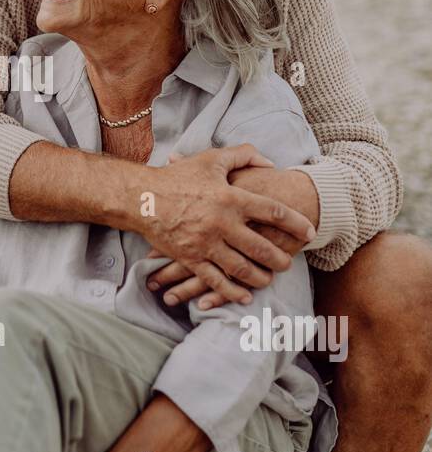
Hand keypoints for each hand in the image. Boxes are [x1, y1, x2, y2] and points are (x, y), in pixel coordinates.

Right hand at [140, 145, 316, 305]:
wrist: (142, 197)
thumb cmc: (178, 176)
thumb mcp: (212, 159)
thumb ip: (243, 155)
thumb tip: (270, 162)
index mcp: (231, 197)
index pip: (273, 212)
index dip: (296, 223)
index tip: (309, 232)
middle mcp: (222, 223)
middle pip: (261, 246)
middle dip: (280, 257)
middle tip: (289, 262)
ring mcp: (206, 243)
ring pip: (241, 268)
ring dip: (260, 276)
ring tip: (270, 278)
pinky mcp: (191, 258)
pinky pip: (215, 280)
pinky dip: (231, 291)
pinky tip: (244, 296)